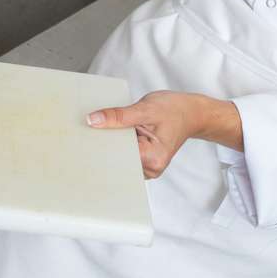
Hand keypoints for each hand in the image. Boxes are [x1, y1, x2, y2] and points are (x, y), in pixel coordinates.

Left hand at [87, 91, 243, 178]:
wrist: (192, 113)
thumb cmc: (174, 110)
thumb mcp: (145, 108)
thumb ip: (118, 116)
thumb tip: (93, 121)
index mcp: (152, 159)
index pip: (116, 156)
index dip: (100, 144)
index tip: (84, 135)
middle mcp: (151, 169)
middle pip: (117, 160)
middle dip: (105, 144)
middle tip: (90, 128)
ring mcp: (148, 168)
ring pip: (119, 158)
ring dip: (112, 143)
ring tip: (105, 127)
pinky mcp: (145, 162)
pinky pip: (125, 155)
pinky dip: (119, 143)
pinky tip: (115, 132)